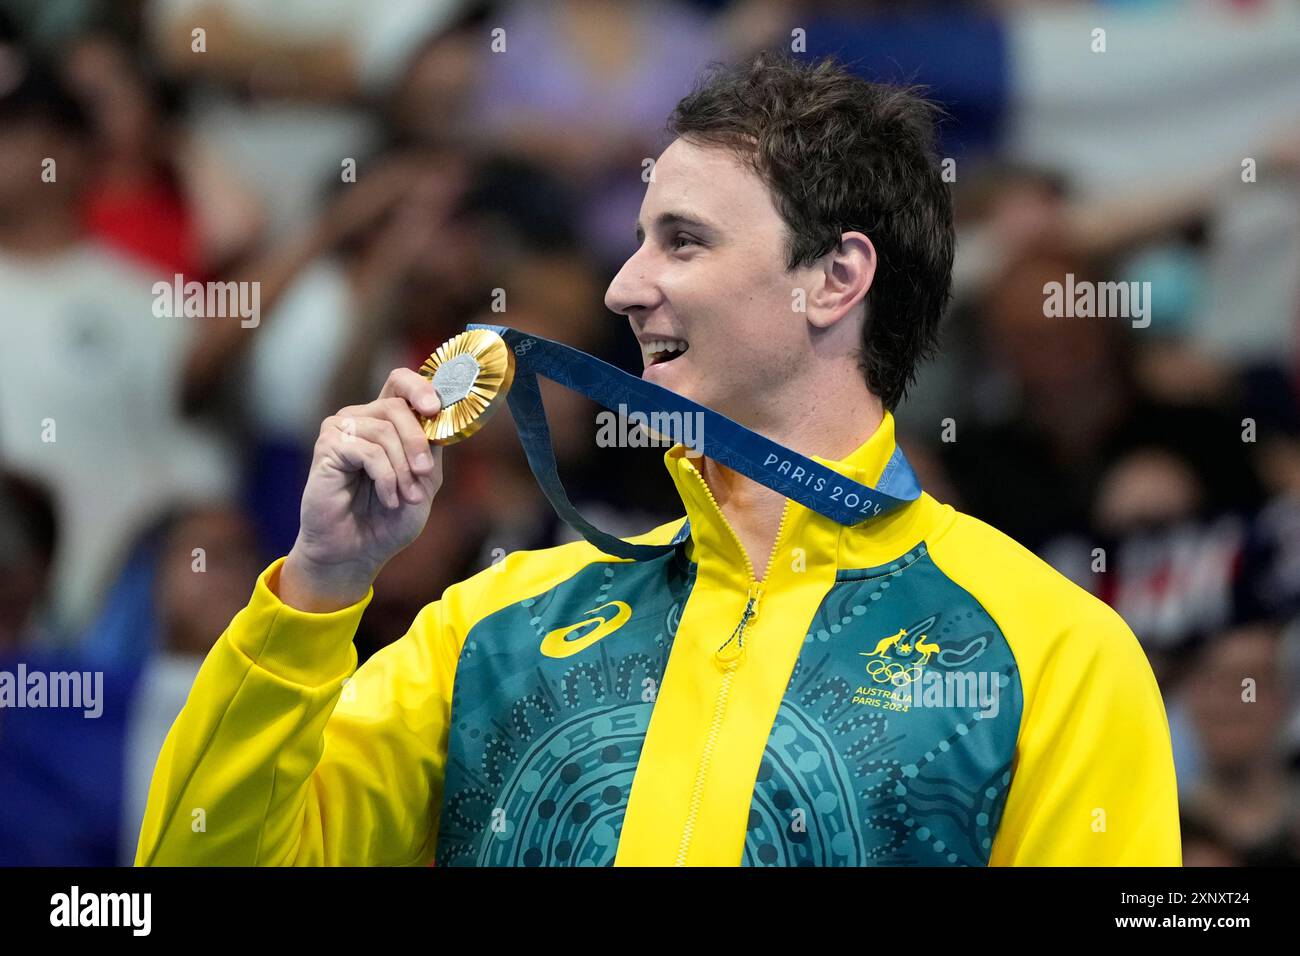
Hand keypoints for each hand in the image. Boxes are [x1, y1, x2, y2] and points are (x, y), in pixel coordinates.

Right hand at [279, 369, 443, 611]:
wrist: (356, 551)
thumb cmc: (389, 518)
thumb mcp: (424, 481)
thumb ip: (433, 448)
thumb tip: (442, 418)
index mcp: (386, 420)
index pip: (400, 381)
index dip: (421, 387)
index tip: (436, 408)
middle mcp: (360, 418)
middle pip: (396, 406)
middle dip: (418, 442)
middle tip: (425, 473)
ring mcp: (341, 430)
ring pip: (384, 431)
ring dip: (403, 469)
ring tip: (405, 497)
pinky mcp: (328, 448)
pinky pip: (368, 451)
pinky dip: (386, 478)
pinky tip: (388, 498)